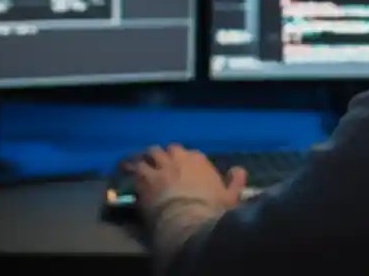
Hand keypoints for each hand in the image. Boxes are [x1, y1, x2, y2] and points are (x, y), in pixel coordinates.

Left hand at [127, 144, 248, 213]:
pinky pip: (135, 168)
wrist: (187, 219)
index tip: (185, 169)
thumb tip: (239, 169)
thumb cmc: (211, 209)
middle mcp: (178, 158)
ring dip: (148, 158)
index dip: (187, 161)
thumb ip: (236, 180)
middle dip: (166, 155)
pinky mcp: (143, 179)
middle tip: (162, 164)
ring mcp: (159, 167)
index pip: (191, 153)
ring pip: (151, 153)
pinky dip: (133, 169)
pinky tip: (129, 172)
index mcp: (199, 160)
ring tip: (144, 165)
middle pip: (169, 149)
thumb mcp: (231, 196)